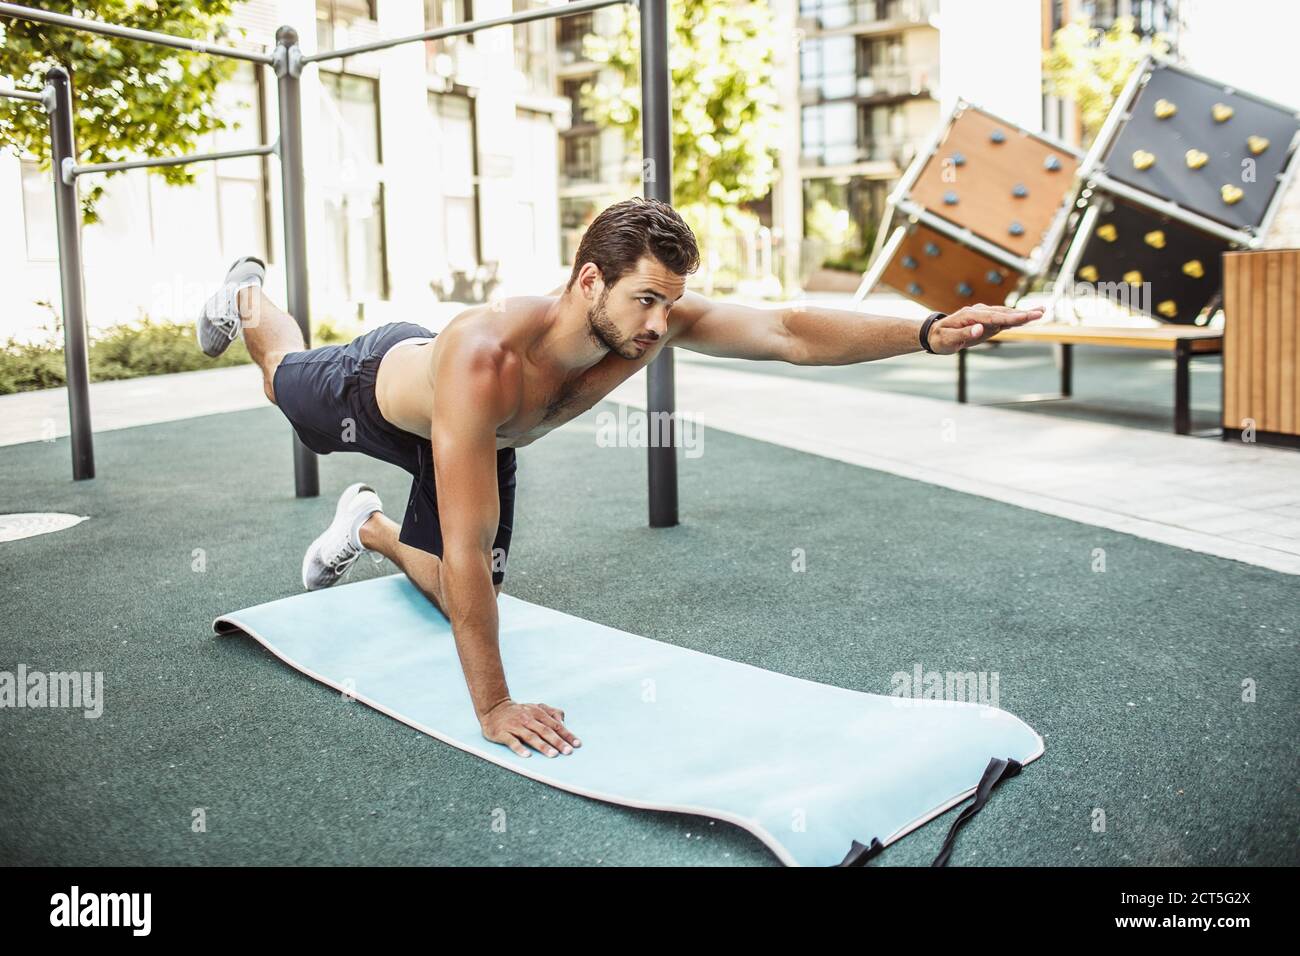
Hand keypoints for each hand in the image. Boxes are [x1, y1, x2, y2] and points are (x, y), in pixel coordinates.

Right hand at [480, 699, 580, 757]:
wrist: (494, 709)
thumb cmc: (519, 712)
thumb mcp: (536, 708)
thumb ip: (551, 713)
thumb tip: (563, 722)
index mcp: (537, 713)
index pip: (555, 725)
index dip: (566, 734)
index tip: (577, 744)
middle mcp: (527, 719)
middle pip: (545, 731)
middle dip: (558, 741)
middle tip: (568, 752)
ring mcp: (515, 726)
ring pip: (530, 736)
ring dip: (542, 746)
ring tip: (553, 755)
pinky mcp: (502, 733)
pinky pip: (512, 741)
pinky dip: (519, 748)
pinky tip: (527, 756)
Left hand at [928, 305, 1043, 354]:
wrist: (933, 334)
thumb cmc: (940, 339)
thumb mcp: (948, 339)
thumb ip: (964, 334)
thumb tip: (980, 329)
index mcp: (970, 315)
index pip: (994, 316)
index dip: (1011, 318)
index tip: (1025, 318)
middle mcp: (978, 311)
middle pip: (1003, 312)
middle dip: (1023, 313)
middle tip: (1041, 312)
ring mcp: (982, 314)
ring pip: (1004, 313)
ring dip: (1022, 313)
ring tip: (1040, 312)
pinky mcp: (985, 319)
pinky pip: (1001, 318)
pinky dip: (1014, 317)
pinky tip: (1026, 317)